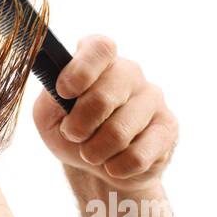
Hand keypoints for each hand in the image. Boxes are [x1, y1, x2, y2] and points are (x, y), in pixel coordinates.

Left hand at [32, 35, 177, 190]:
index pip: (99, 48)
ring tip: (92, 154)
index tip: (64, 92)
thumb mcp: (50, 117)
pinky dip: (117, 167)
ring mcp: (152, 99)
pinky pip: (138, 156)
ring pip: (119, 132)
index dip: (81, 69)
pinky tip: (115, 164)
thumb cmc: (75, 134)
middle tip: (73, 136)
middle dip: (80, 125)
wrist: (102, 168)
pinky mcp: (167, 128)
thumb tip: (59, 91)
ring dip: (96, 151)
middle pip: (103, 96)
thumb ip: (50, 100)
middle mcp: (129, 73)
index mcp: (100, 62)